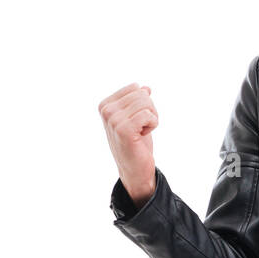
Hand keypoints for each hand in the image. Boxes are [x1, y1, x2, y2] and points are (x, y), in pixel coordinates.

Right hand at [98, 82, 157, 205]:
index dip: (144, 104)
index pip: (135, 88)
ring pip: (146, 102)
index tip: (136, 121)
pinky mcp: (123, 129)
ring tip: (142, 132)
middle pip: (142, 94)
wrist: (135, 169)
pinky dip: (152, 124)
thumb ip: (138, 102)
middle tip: (142, 128)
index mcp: (106, 105)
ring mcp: (113, 120)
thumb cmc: (136, 144)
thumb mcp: (136, 119)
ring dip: (152, 118)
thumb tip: (145, 87)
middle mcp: (106, 110)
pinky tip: (143, 136)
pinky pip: (148, 115)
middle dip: (150, 111)